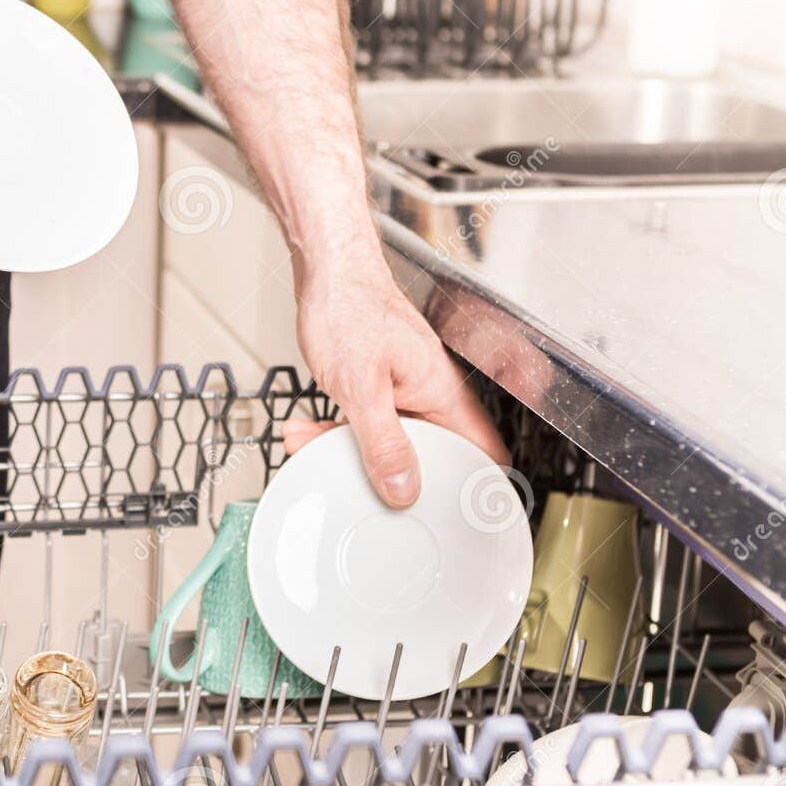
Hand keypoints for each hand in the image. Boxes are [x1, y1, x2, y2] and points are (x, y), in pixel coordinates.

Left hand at [283, 245, 508, 506]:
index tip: (457, 518)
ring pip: (385, 438)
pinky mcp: (375, 382)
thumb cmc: (348, 306)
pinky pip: (362, 420)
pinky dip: (331, 428)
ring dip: (346, 449)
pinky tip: (304, 427)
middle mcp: (428, 392)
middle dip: (385, 473)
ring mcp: (402, 387)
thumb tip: (403, 488)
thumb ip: (383, 441)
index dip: (476, 486)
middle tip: (356, 485)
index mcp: (441, 392)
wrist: (325, 267)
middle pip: (424, 453)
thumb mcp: (361, 386)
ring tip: (309, 444)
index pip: (480, 451)